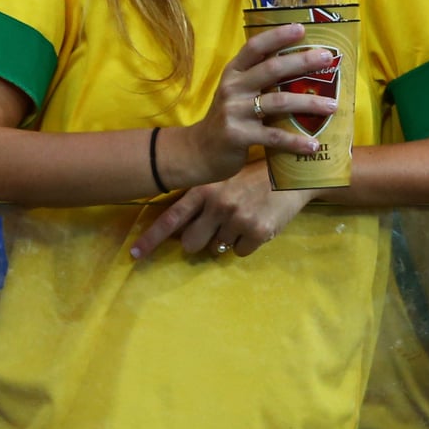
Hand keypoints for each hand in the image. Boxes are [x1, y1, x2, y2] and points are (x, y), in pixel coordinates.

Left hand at [129, 162, 317, 259]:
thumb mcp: (223, 179)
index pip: (170, 219)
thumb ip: (201, 201)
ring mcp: (238, 219)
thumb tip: (179, 232)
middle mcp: (218, 205)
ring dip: (227, 239)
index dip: (151, 239)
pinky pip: (240, 253)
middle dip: (200, 241)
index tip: (134, 255)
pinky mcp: (257, 232)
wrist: (294, 173)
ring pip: (218, 249)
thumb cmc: (254, 175)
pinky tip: (257, 223)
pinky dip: (247, 243)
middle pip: (191, 244)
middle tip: (216, 229)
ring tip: (244, 217)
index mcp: (205, 190)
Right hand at [163, 24, 341, 189]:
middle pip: (271, 69)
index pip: (255, 47)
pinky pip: (273, 136)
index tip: (302, 28)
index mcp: (234, 72)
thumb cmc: (228, 117)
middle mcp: (233, 88)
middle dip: (302, 61)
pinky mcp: (238, 136)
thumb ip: (258, 79)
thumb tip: (301, 65)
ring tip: (333, 106)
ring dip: (309, 103)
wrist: (199, 152)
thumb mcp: (236, 92)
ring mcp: (234, 112)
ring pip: (279, 102)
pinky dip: (295, 141)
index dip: (277, 36)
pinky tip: (314, 144)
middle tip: (328, 58)